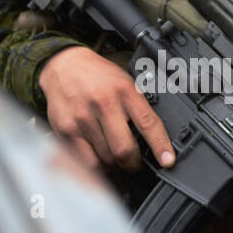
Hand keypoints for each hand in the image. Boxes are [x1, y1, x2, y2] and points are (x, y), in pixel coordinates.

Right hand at [39, 45, 174, 172]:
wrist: (64, 65)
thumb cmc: (98, 77)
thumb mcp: (124, 82)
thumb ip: (138, 107)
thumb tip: (153, 140)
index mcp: (124, 90)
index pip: (148, 123)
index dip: (160, 146)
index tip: (168, 161)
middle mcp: (103, 103)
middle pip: (124, 149)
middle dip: (134, 164)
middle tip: (135, 164)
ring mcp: (82, 117)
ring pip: (106, 159)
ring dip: (115, 166)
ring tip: (116, 159)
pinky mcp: (66, 129)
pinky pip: (87, 161)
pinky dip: (98, 166)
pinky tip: (100, 159)